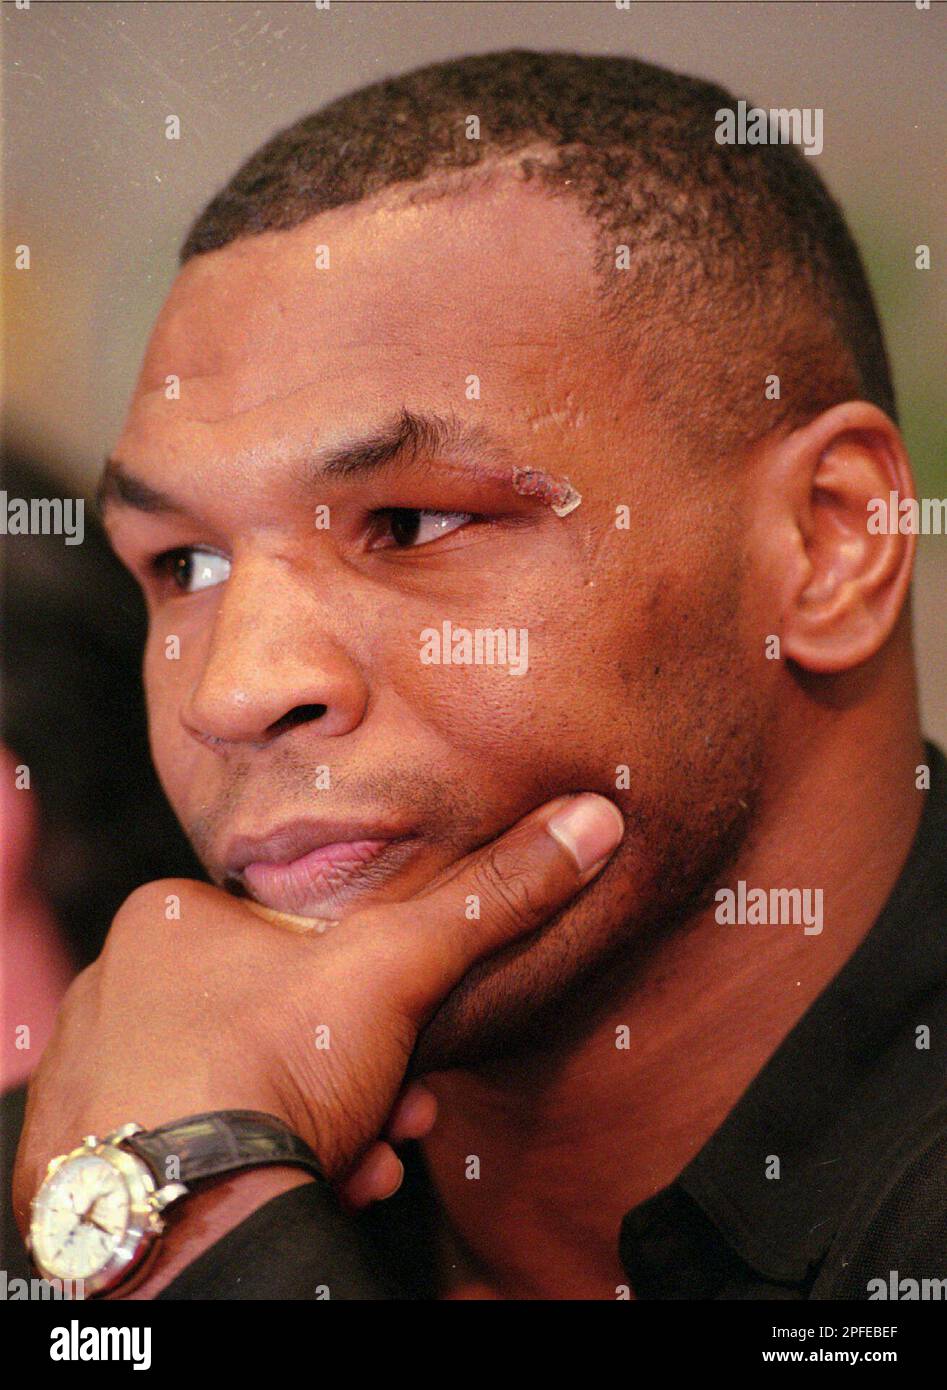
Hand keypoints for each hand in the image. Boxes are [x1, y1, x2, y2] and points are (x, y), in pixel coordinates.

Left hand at [14, 792, 622, 1229]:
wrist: (186, 1217)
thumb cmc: (270, 1064)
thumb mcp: (398, 965)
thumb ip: (491, 898)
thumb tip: (592, 820)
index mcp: (166, 922)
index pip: (291, 939)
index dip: (370, 989)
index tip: (409, 1029)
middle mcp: (115, 993)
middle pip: (280, 1020)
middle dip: (360, 1066)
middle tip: (401, 1098)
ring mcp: (99, 1083)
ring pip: (250, 1088)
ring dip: (331, 1118)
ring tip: (370, 1146)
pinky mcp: (98, 1162)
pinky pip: (206, 1148)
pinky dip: (273, 1162)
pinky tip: (325, 1177)